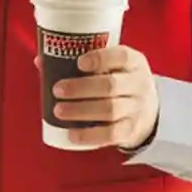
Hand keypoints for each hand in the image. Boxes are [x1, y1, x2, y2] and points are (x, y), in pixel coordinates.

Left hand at [38, 45, 159, 149]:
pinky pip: (111, 134)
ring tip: (59, 111)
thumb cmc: (121, 81)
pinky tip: (72, 134)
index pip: (121, 56)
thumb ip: (81, 62)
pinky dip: (90, 135)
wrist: (151, 111)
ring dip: (81, 111)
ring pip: (110, 110)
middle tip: (57, 90)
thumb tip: (41, 60)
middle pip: (110, 86)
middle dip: (81, 88)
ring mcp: (137, 109)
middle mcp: (139, 84)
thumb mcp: (113, 66)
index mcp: (134, 62)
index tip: (79, 62)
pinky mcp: (131, 130)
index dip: (100, 58)